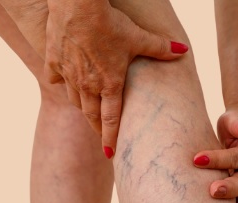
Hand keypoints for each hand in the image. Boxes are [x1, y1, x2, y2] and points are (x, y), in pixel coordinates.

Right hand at [45, 0, 187, 157]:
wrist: (77, 6)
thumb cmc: (110, 23)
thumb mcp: (138, 36)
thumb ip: (160, 48)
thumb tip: (184, 51)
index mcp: (109, 83)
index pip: (111, 119)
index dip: (110, 137)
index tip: (109, 153)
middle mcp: (87, 85)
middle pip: (91, 114)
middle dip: (97, 127)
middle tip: (101, 134)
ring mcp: (68, 75)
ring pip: (74, 100)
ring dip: (82, 107)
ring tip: (88, 110)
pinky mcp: (54, 63)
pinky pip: (55, 80)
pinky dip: (61, 84)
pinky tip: (65, 81)